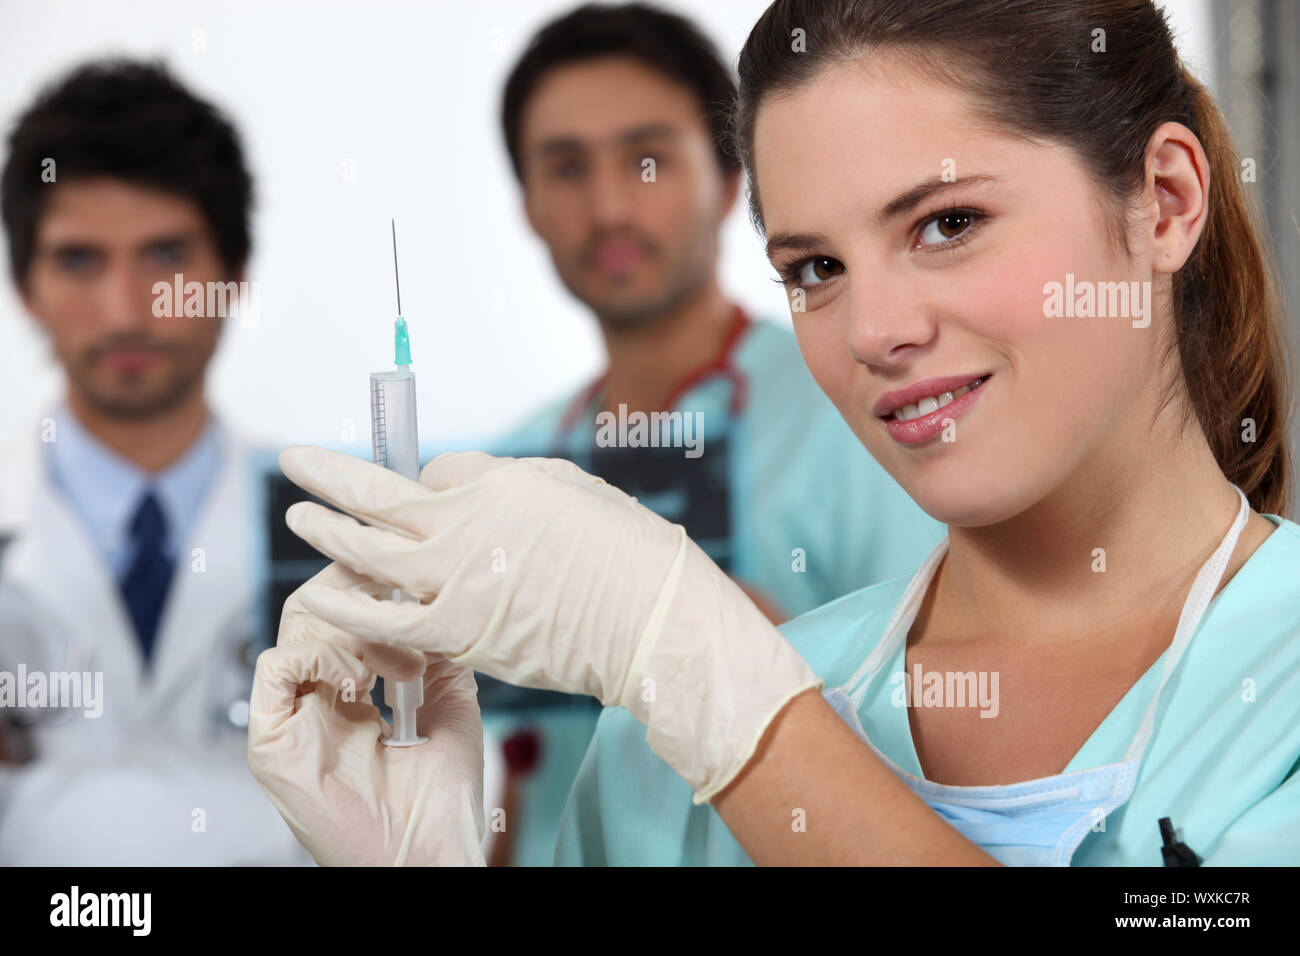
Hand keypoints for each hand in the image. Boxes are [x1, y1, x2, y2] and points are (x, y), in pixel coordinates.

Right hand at [247, 562, 485, 865]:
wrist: (429, 855)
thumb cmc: (442, 802)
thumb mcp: (452, 707)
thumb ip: (439, 656)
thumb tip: (434, 606)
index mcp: (351, 694)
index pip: (344, 614)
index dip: (369, 584)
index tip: (404, 570)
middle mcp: (316, 701)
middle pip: (314, 608)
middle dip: (358, 591)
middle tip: (396, 596)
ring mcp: (291, 719)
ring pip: (297, 626)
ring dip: (352, 628)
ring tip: (395, 666)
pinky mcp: (271, 742)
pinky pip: (276, 667)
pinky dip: (320, 656)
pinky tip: (359, 683)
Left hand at [277, 446, 819, 803]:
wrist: (650, 618)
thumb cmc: (624, 549)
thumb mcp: (567, 488)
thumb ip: (506, 482)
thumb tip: (460, 486)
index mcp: (493, 484)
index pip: (435, 472)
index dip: (427, 480)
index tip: (427, 491)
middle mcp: (460, 526)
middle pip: (377, 496)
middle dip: (329, 476)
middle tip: (294, 462)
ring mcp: (452, 582)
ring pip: (368, 551)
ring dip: (325, 530)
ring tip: (297, 516)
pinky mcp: (455, 634)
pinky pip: (384, 617)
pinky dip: (345, 603)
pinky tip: (315, 593)